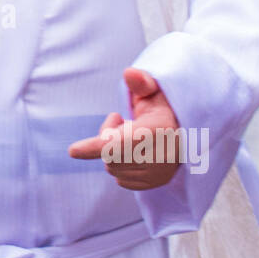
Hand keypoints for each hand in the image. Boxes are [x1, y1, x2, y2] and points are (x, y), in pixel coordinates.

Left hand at [67, 67, 182, 190]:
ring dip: (115, 153)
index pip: (120, 141)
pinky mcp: (156, 184)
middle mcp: (161, 156)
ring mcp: (160, 173)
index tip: (73, 150)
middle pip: (110, 156)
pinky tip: (137, 154)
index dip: (95, 145)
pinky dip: (122, 167)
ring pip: (113, 169)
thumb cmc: (163, 106)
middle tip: (124, 121)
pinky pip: (121, 180)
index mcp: (159, 129)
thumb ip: (141, 82)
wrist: (185, 130)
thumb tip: (129, 73)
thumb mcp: (154, 90)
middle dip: (108, 139)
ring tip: (134, 138)